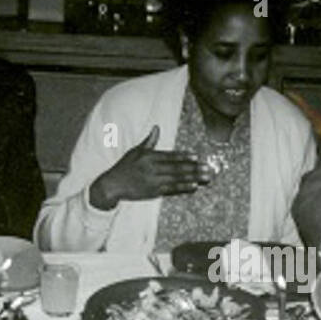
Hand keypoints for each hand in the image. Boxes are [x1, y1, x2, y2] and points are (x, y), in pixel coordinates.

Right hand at [88, 126, 210, 210]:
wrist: (113, 185)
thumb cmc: (125, 167)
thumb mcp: (135, 151)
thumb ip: (149, 141)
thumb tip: (157, 128)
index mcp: (148, 157)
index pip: (170, 156)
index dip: (183, 156)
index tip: (196, 156)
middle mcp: (152, 169)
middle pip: (176, 168)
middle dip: (193, 168)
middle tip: (208, 168)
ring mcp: (153, 181)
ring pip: (176, 179)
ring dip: (193, 178)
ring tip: (205, 177)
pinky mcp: (154, 192)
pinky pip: (171, 189)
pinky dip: (183, 188)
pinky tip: (194, 186)